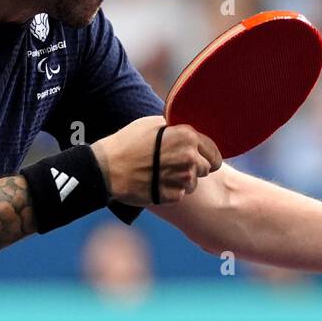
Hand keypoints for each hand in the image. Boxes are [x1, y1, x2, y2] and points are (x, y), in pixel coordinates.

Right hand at [91, 116, 222, 205]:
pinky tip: (155, 183)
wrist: (107, 167)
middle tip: (173, 166)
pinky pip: (180, 196)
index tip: (200, 159)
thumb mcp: (154, 125)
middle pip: (206, 169)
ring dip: (181, 181)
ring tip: (160, 174)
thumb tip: (194, 135)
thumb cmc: (128, 142)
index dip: (207, 156)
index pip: (215, 153)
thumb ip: (178, 130)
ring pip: (193, 184)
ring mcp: (182, 178)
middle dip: (194, 169)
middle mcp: (189, 157)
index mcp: (188, 137)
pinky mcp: (173, 195)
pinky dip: (170, 192)